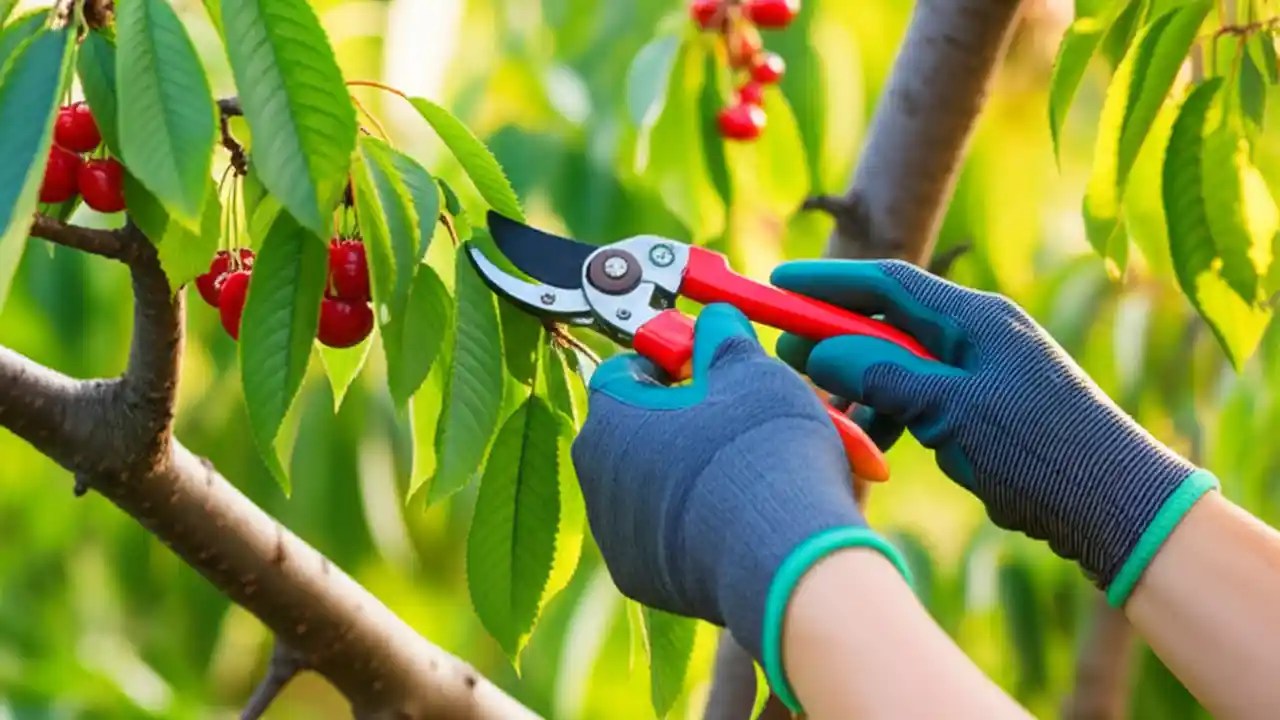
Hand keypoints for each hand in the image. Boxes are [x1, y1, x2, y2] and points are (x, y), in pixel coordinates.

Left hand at [570, 303, 908, 696]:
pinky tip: (741, 517)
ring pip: (650, 483)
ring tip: (747, 469)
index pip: (624, 371)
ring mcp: (615, 533)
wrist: (784, 559)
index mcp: (612, 417)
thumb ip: (724, 338)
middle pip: (635, 430)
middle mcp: (596, 477)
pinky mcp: (642, 577)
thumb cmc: (765, 453)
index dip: (667, 363)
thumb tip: (716, 321)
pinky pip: (665, 534)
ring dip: (689, 470)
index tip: (705, 367)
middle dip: (680, 419)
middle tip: (734, 417)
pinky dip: (695, 521)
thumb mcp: (752, 372)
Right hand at [771, 260, 1217, 606]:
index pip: (888, 283)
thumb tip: (820, 352)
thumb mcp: (949, 411)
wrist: (1115, 503)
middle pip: (890, 321)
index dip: (828, 283)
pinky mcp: (989, 409)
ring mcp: (985, 371)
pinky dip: (893, 413)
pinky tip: (874, 441)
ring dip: (862, 384)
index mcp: (976, 318)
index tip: (778, 284)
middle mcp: (980, 335)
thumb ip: (881, 376)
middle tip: (787, 352)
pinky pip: (923, 398)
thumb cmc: (1039, 450)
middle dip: (836, 336)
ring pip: (903, 365)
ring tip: (827, 412)